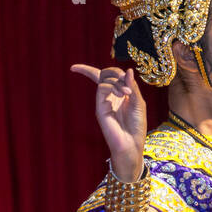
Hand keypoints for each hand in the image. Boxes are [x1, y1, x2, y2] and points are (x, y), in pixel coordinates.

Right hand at [71, 64, 146, 180]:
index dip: (87, 70)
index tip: (73, 68)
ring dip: (117, 81)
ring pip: (103, 79)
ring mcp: (103, 102)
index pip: (102, 77)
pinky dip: (112, 86)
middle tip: (126, 84)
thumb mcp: (138, 102)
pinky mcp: (101, 108)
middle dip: (115, 72)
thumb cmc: (136, 125)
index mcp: (117, 93)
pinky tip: (121, 95)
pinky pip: (102, 87)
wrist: (132, 143)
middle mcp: (108, 96)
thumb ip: (132, 86)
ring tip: (126, 93)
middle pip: (103, 74)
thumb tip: (128, 70)